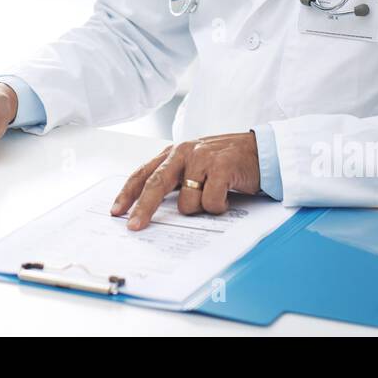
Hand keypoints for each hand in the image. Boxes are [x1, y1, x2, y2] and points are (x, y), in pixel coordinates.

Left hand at [111, 133, 260, 229]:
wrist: (261, 150)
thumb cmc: (226, 161)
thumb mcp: (194, 165)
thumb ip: (175, 178)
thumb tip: (150, 207)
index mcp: (173, 153)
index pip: (144, 173)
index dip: (128, 194)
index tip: (116, 211)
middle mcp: (184, 152)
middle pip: (155, 185)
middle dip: (143, 209)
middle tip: (134, 227)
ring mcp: (202, 158)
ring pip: (187, 203)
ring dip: (201, 208)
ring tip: (215, 195)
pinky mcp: (221, 167)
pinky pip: (211, 202)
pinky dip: (219, 207)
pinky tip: (228, 195)